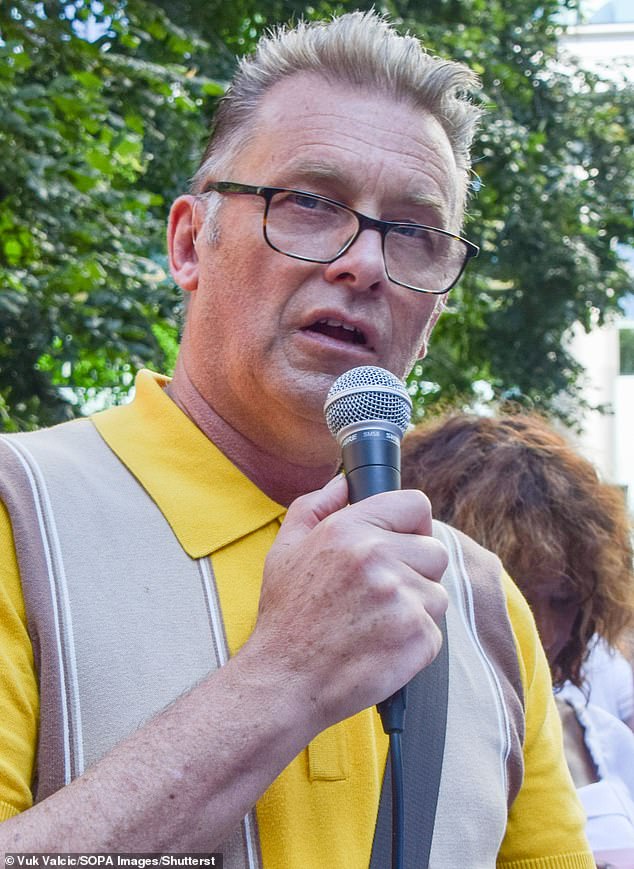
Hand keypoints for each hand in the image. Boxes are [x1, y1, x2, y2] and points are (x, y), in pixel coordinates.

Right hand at [248, 474, 448, 732]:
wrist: (284, 681)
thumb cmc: (286, 616)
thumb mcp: (286, 548)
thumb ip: (315, 506)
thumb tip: (344, 483)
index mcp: (349, 530)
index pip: (414, 504)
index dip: (412, 524)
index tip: (402, 541)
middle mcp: (378, 557)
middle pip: (434, 551)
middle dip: (414, 571)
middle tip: (379, 594)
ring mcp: (401, 598)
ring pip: (436, 594)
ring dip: (414, 609)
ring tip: (374, 624)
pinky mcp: (418, 636)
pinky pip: (434, 631)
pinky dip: (413, 642)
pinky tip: (379, 647)